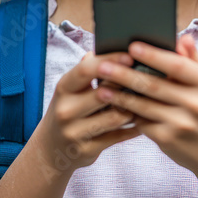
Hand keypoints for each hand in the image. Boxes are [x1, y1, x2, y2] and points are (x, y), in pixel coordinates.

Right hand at [32, 51, 140, 173]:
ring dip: (133, 108)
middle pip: (104, 93)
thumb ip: (86, 71)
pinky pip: (117, 136)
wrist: (50, 149)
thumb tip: (101, 47)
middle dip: (126, 86)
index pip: (86, 70)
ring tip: (147, 101)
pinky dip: (134, 128)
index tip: (131, 56)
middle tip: (146, 80)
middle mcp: (65, 110)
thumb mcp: (70, 90)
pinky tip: (144, 120)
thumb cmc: (67, 111)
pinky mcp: (86, 150)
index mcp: (63, 88)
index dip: (110, 61)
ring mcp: (74, 132)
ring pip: (115, 117)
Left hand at [94, 35, 197, 177]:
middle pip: (154, 85)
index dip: (153, 55)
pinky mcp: (168, 139)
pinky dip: (126, 112)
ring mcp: (181, 123)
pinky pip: (142, 122)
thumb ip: (193, 60)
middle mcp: (196, 104)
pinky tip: (113, 105)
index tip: (132, 46)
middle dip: (125, 74)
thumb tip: (181, 37)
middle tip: (102, 65)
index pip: (177, 65)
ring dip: (119, 95)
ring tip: (100, 86)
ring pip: (143, 105)